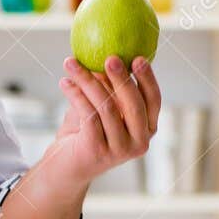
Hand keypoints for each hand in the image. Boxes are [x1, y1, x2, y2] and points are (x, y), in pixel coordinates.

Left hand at [44, 55, 161, 184]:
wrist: (67, 167)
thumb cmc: (86, 132)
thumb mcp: (102, 108)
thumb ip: (108, 87)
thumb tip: (107, 50)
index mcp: (147, 129)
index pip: (153, 101)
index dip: (147, 79)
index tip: (137, 57)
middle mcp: (139, 142)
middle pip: (133, 105)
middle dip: (121, 78)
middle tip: (109, 57)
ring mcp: (119, 150)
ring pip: (106, 108)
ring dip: (87, 81)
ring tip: (71, 63)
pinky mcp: (98, 152)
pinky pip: (88, 116)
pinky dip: (76, 95)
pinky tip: (65, 82)